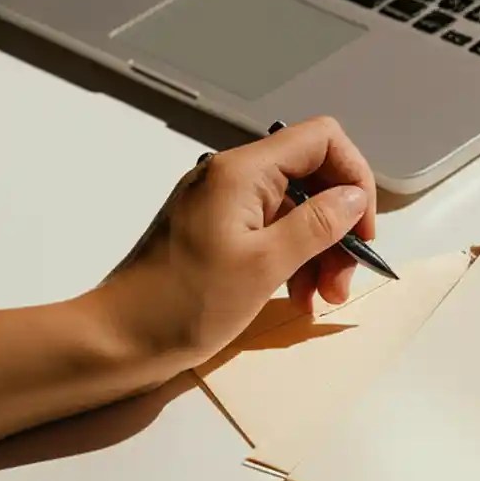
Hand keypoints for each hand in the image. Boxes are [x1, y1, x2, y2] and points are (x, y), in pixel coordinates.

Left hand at [100, 116, 376, 372]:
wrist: (118, 339)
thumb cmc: (184, 303)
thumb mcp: (264, 266)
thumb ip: (316, 225)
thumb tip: (354, 197)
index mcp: (242, 173)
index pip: (321, 140)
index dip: (353, 177)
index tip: (361, 229)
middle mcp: (234, 178)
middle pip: (313, 178)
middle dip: (339, 226)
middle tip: (344, 278)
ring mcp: (225, 205)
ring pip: (297, 210)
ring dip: (321, 251)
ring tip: (324, 297)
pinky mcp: (219, 231)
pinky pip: (273, 232)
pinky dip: (295, 260)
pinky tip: (300, 297)